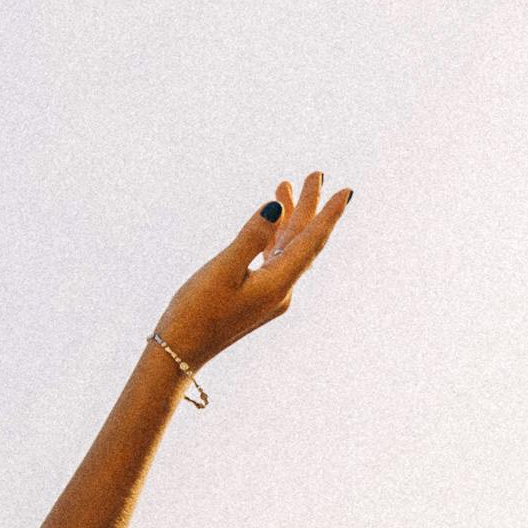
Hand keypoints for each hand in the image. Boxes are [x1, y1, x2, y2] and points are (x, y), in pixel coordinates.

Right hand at [156, 172, 353, 371]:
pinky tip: (270, 222)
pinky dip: (273, 237)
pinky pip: (273, 259)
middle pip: (302, 241)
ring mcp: (270, 295)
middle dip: (309, 207)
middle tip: (315, 174)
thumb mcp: (222, 271)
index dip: (329, 215)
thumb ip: (250, 237)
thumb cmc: (196, 313)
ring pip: (287, 248)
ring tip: (284, 186)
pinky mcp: (256, 297)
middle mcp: (281, 290)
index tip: (347, 191)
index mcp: (278, 284)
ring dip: (289, 218)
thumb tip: (275, 208)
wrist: (180, 353)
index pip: (311, 242)